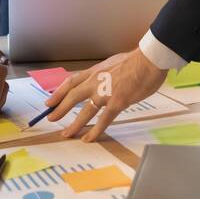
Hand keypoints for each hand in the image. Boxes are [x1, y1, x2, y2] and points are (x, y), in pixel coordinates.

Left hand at [45, 48, 166, 141]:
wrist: (149, 60)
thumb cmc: (137, 61)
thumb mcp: (113, 63)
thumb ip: (105, 73)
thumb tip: (105, 79)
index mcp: (95, 71)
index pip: (71, 82)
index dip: (58, 92)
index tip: (49, 101)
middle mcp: (96, 81)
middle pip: (72, 97)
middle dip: (59, 109)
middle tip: (50, 118)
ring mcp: (106, 93)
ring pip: (85, 111)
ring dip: (74, 124)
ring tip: (67, 134)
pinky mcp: (117, 102)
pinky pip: (103, 120)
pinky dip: (95, 131)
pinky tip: (88, 138)